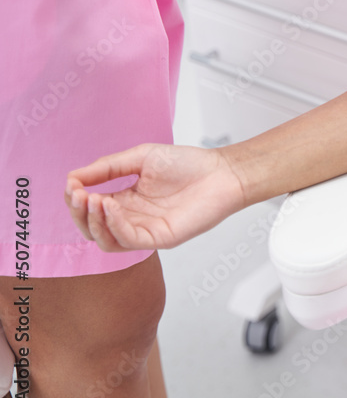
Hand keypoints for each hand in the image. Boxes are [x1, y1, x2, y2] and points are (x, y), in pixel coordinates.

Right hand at [65, 144, 246, 250]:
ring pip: (106, 239)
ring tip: (93, 200)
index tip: (72, 184)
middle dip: (79, 213)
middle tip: (78, 195)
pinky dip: (113, 225)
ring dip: (93, 222)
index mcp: (126, 200)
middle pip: (93, 228)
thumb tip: (72, 177)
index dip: (77, 199)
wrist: (221, 172)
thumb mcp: (139, 158)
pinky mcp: (160, 238)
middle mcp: (133, 218)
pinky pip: (128, 239)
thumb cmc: (187, 163)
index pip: (91, 208)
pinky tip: (110, 205)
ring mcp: (146, 230)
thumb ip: (107, 168)